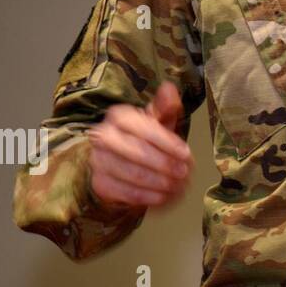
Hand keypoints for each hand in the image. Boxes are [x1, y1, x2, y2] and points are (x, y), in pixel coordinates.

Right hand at [87, 81, 192, 209]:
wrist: (118, 162)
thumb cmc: (144, 137)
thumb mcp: (157, 120)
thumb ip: (166, 107)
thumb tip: (169, 89)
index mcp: (120, 116)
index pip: (144, 129)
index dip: (167, 143)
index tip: (186, 154)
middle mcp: (104, 136)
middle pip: (137, 152)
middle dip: (165, 164)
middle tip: (184, 173)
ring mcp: (98, 161)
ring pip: (132, 174)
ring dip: (159, 183)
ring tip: (178, 187)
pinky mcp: (99, 183)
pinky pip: (124, 193)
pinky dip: (147, 197)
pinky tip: (163, 197)